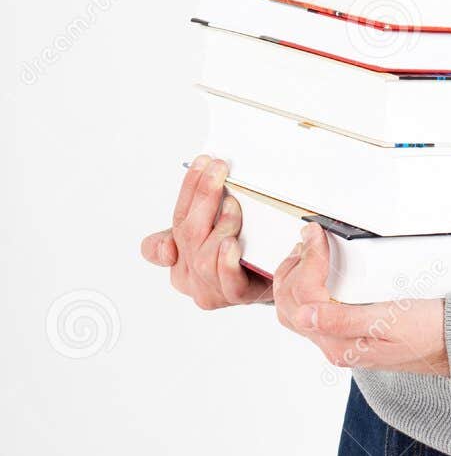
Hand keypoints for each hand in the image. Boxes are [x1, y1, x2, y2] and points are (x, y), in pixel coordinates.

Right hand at [140, 154, 272, 309]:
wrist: (271, 276)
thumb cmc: (241, 249)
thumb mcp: (214, 228)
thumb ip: (195, 215)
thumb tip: (193, 193)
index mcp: (176, 255)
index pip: (175, 219)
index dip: (187, 190)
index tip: (203, 161)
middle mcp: (187, 274)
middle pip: (188, 232)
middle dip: (204, 195)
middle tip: (219, 169)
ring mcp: (209, 288)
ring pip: (204, 258)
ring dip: (220, 227)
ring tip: (233, 206)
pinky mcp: (235, 295)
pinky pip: (228, 281)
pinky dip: (227, 261)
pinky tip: (233, 243)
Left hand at [272, 222, 448, 375]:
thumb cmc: (429, 333)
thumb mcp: (390, 321)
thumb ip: (345, 321)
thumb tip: (306, 315)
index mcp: (340, 344)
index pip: (305, 297)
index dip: (308, 259)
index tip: (317, 234)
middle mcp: (334, 345)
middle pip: (289, 306)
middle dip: (293, 267)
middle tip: (308, 239)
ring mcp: (337, 340)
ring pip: (295, 310)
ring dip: (293, 277)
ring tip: (307, 251)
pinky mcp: (345, 333)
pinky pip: (310, 311)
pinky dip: (304, 286)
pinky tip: (317, 271)